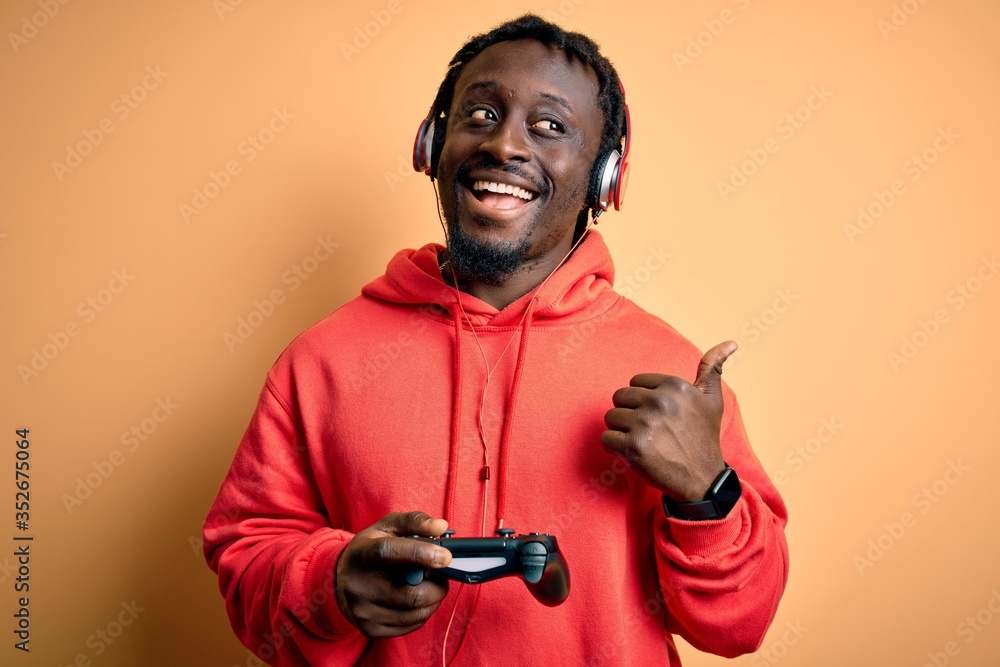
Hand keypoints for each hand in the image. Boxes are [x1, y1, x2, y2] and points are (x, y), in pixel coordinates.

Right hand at [335, 511, 452, 637]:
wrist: (339, 580)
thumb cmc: (370, 549)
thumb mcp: (387, 527)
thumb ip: (414, 521)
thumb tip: (440, 527)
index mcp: (361, 554)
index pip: (389, 552)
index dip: (420, 553)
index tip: (445, 557)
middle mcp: (358, 585)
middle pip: (410, 594)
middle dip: (437, 585)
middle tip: (441, 575)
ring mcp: (363, 611)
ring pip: (416, 613)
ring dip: (433, 599)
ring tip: (428, 585)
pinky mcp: (370, 629)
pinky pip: (411, 625)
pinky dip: (422, 612)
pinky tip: (415, 600)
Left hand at [600, 341, 736, 501]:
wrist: (703, 479)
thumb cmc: (704, 437)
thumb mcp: (712, 399)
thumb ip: (712, 368)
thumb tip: (731, 342)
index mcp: (674, 385)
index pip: (635, 382)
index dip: (643, 401)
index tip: (660, 416)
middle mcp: (659, 401)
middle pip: (620, 397)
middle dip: (630, 414)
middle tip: (651, 431)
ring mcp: (645, 424)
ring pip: (611, 418)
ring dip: (622, 431)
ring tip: (644, 442)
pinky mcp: (633, 448)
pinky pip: (606, 439)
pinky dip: (615, 448)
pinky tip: (635, 454)